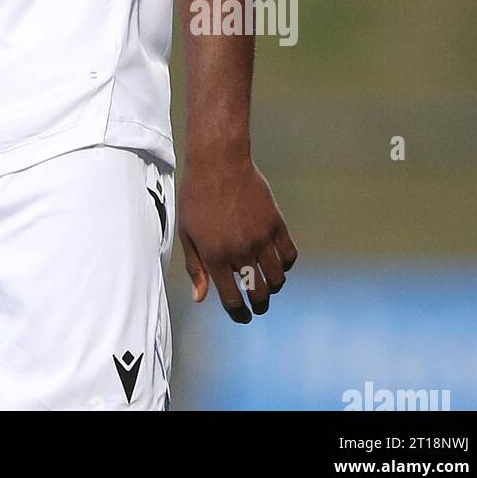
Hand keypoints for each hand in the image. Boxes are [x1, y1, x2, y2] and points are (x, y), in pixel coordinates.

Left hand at [178, 154, 296, 322]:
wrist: (218, 162)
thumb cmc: (196, 196)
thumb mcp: (187, 232)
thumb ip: (195, 267)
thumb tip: (201, 297)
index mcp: (215, 256)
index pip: (232, 299)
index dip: (238, 313)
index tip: (241, 315)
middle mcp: (240, 251)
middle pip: (258, 293)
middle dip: (258, 305)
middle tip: (257, 305)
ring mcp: (261, 238)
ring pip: (277, 279)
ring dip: (273, 288)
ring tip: (267, 285)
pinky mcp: (276, 224)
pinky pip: (289, 255)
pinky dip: (285, 265)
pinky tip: (277, 262)